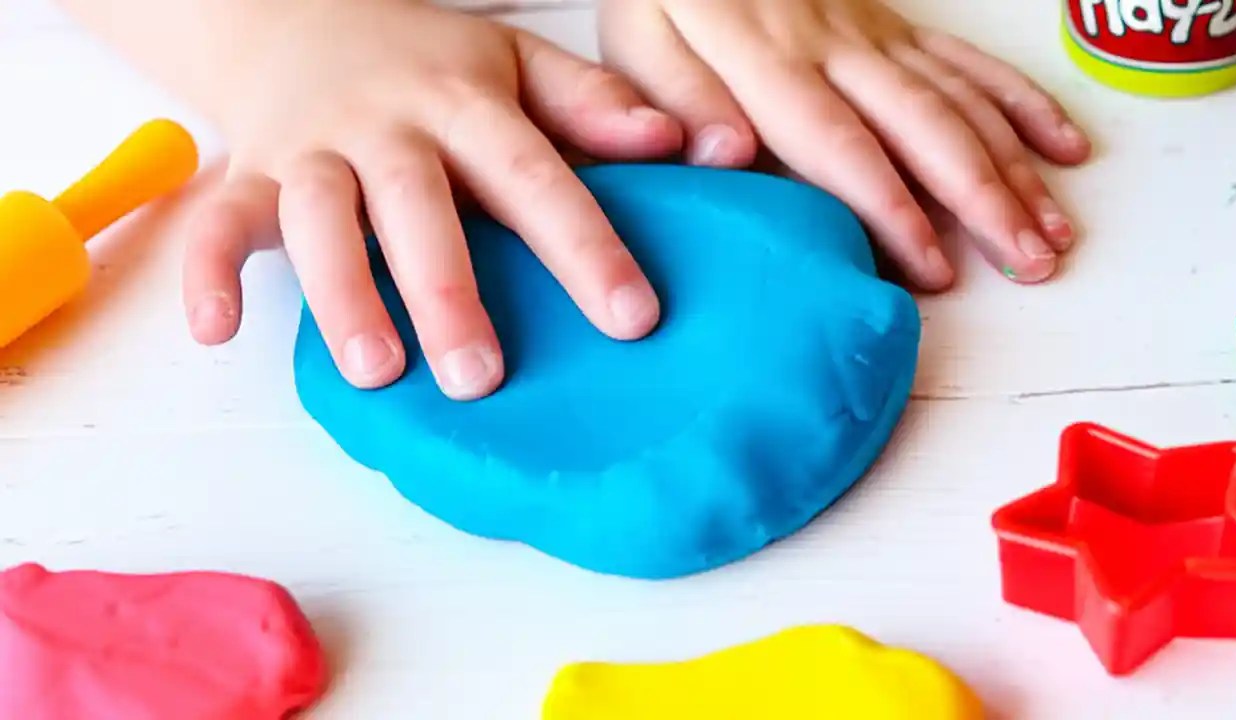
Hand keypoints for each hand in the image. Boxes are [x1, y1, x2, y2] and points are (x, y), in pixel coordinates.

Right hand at [181, 0, 681, 396]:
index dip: (583, 246)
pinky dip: (208, 273)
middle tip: (483, 377)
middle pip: (419, 209)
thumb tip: (679, 141)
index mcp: (467, 102)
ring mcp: (314, 150)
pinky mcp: (250, 173)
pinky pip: (219, 221)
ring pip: (320, 220)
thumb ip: (590, 104)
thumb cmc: (429, 63)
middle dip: (448, 293)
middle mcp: (389, 127)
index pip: (535, 175)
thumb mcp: (517, 65)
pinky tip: (219, 333)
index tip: (633, 318)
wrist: (303, 18)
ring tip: (377, 373)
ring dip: (342, 295)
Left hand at [600, 0, 1091, 288]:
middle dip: (984, 202)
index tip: (934, 271)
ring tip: (1052, 238)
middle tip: (1029, 267)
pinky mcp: (898, 26)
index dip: (893, 210)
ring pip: (962, 102)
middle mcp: (839, 49)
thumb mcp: (641, 39)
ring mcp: (878, 35)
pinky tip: (1065, 150)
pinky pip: (973, 64)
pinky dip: (1024, 107)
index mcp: (770, 62)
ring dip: (1014, 170)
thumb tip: (728, 155)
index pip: (841, 145)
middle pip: (926, 127)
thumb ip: (680, 98)